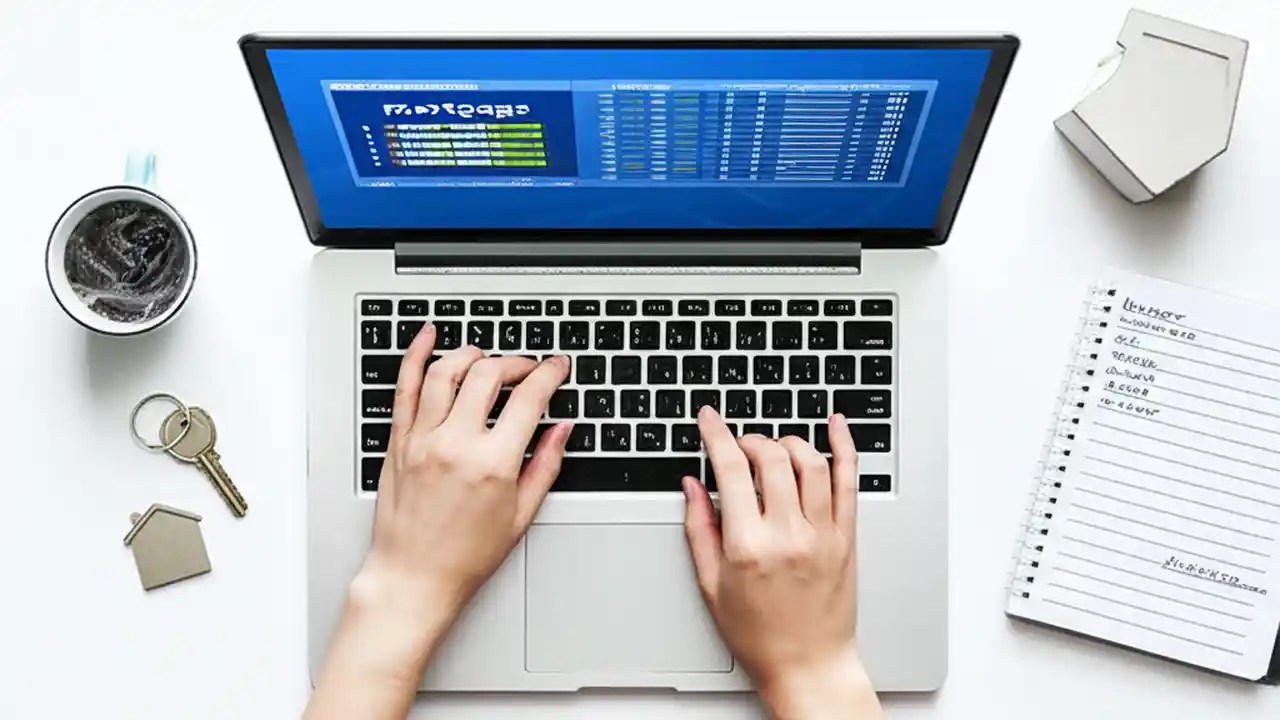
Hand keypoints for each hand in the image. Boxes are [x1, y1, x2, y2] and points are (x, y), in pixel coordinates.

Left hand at [306, 325, 570, 719]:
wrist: (412, 578)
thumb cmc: (464, 557)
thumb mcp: (521, 514)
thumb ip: (545, 464)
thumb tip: (562, 428)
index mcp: (493, 464)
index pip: (528, 398)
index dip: (549, 373)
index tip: (557, 367)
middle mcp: (456, 445)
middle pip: (488, 375)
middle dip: (515, 362)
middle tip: (527, 368)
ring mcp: (422, 440)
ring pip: (446, 371)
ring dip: (472, 354)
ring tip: (486, 357)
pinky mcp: (398, 442)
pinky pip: (405, 387)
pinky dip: (416, 355)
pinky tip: (427, 337)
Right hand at [682, 408, 879, 719]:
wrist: (808, 665)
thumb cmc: (759, 635)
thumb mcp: (711, 584)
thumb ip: (698, 528)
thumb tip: (691, 485)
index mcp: (748, 547)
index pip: (731, 470)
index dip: (717, 434)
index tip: (710, 418)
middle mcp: (788, 535)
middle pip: (771, 458)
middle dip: (750, 439)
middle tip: (740, 444)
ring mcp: (822, 534)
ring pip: (810, 461)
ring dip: (788, 442)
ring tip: (774, 447)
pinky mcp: (846, 537)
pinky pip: (849, 480)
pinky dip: (844, 446)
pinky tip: (835, 426)